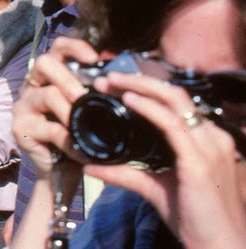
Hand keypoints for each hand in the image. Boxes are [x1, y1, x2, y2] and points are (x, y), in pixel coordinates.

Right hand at [12, 36, 98, 175]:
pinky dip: (69, 140)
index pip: (57, 49)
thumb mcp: (87, 112)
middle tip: (82, 96)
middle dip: (67, 78)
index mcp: (50, 77)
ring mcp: (24, 106)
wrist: (60, 172)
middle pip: (44, 63)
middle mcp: (33, 86)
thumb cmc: (76, 137)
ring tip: (82, 126)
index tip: (94, 57)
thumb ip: (95, 95)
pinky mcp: (21, 128)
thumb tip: (122, 80)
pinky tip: (79, 150)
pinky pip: (49, 128)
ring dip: (70, 110)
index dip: (74, 47)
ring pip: (47, 95)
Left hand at [82, 73, 245, 248]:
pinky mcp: (199, 161)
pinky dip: (149, 108)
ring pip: (175, 101)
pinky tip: (129, 101)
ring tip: (112, 83)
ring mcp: (208, 147)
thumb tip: (91, 167)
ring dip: (140, 87)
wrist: (220, 245)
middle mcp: (212, 138)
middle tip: (108, 78)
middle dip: (139, 81)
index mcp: (206, 140)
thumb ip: (125, 174)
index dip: (146, 89)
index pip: (177, 103)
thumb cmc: (195, 218)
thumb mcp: (155, 188)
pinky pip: (173, 124)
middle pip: (175, 94)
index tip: (116, 85)